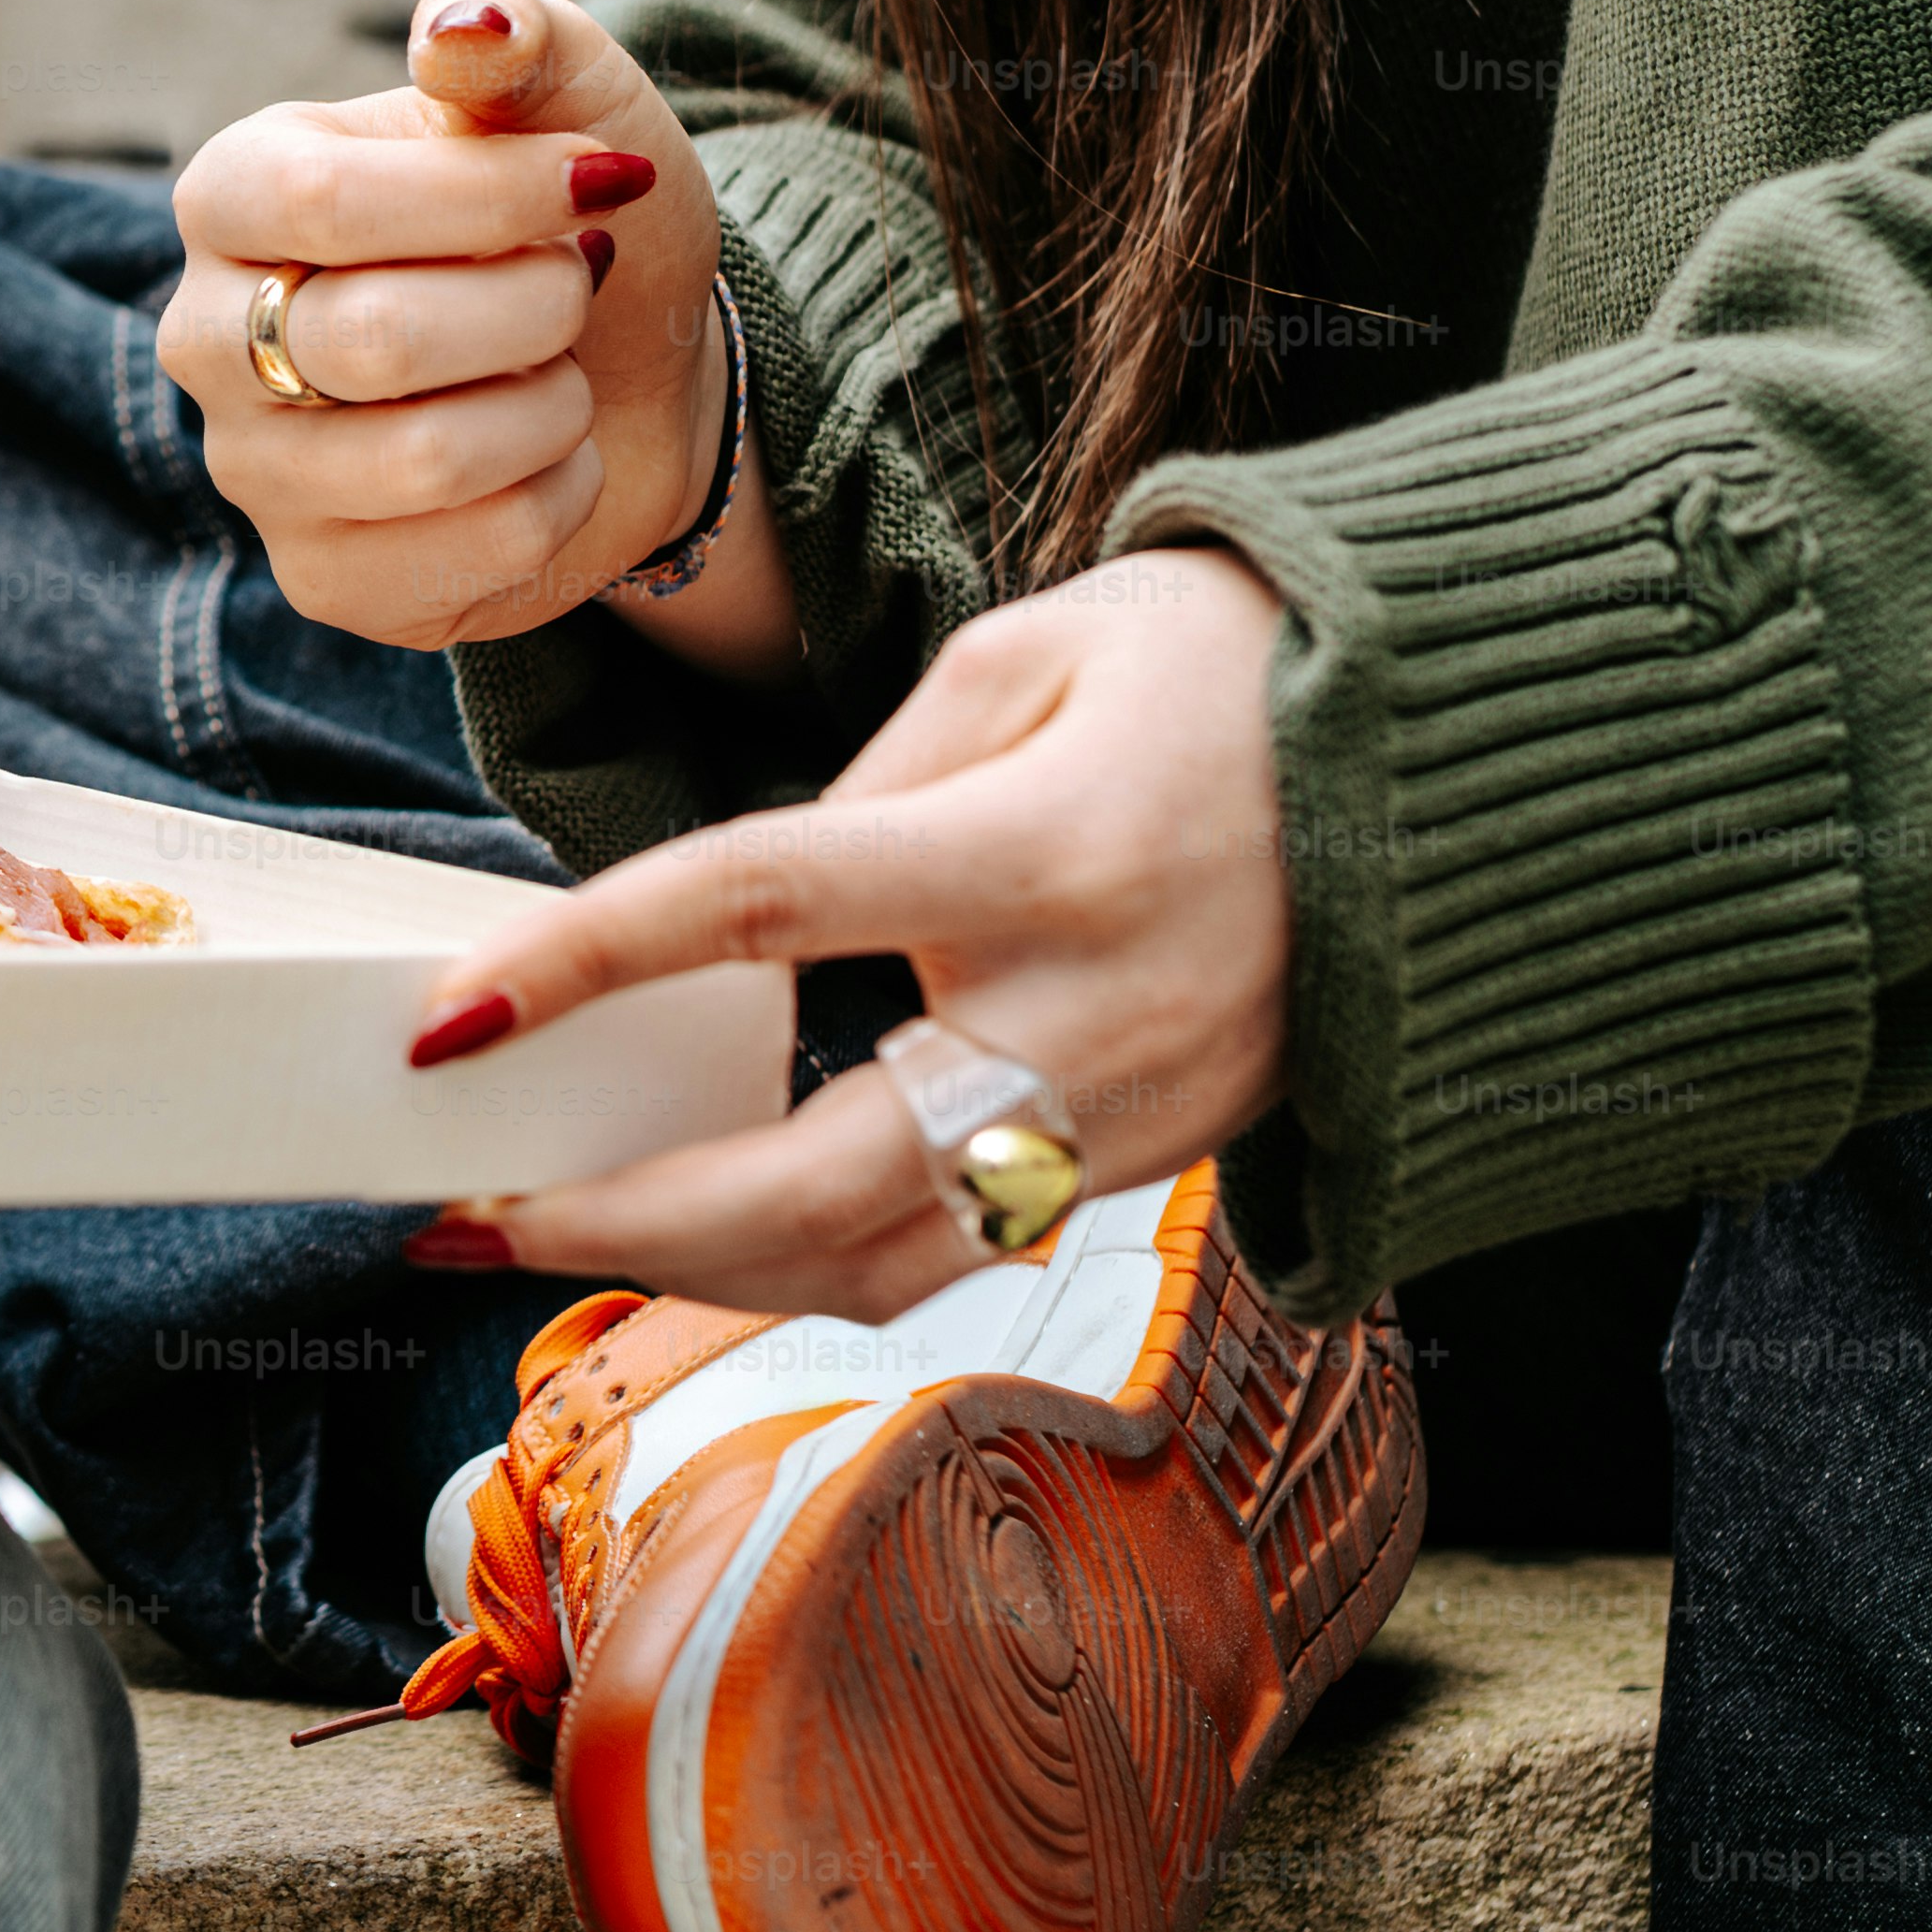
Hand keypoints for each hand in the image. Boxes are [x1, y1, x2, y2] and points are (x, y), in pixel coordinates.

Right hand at [160, 0, 784, 671]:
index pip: (319, 198)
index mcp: (236, 193)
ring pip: (423, 460)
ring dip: (551, 409)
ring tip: (559, 375)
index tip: (597, 180)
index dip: (485, 198)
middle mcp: (208, 336)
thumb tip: (462, 23)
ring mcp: (253, 469)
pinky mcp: (322, 578)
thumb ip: (520, 40)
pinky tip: (545, 462)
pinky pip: (465, 556)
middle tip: (576, 286)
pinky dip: (557, 501)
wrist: (627, 374)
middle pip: (372, 339)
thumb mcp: (572, 101)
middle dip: (535, 309)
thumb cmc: (573, 221)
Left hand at [404, 551, 1296, 1318]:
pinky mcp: (1159, 1165)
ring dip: (696, 1278)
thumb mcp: (1032, 653)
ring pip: (885, 1265)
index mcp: (1043, 851)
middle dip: (622, 1225)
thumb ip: (868, 782)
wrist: (1475, 762)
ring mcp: (1136, 1117)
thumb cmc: (1236, 672)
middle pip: (818, 1185)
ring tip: (544, 1241)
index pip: (764, 910)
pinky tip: (701, 1236)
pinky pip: (959, 1251)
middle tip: (467, 1216)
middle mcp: (1091, 1016)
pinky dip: (815, 1264)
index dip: (591, 961)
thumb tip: (732, 914)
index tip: (456, 1014)